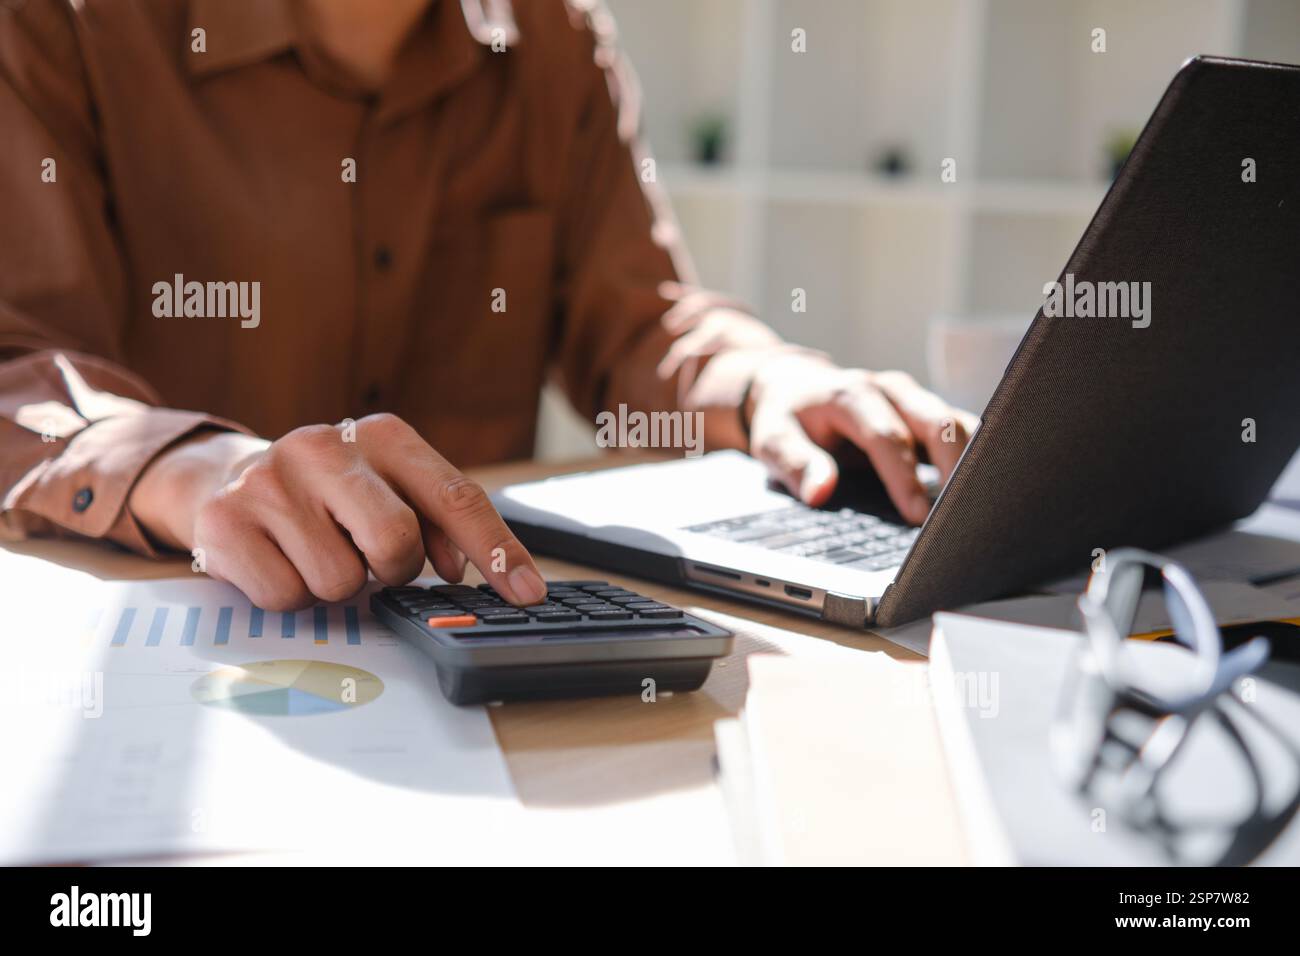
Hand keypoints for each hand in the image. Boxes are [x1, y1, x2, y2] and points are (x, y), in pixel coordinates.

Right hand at [128, 414, 547, 610]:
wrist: (222, 481)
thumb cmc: (327, 495)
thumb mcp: (386, 489)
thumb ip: (435, 521)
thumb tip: (459, 568)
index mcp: (382, 436)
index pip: (456, 497)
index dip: (498, 551)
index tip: (528, 593)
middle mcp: (325, 447)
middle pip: (396, 543)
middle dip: (394, 570)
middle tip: (373, 561)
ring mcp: (270, 482)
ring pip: (340, 581)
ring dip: (338, 586)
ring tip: (316, 552)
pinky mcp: (226, 522)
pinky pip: (288, 597)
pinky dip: (292, 596)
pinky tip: (280, 561)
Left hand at [744, 354, 978, 523]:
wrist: (793, 387)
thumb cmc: (786, 416)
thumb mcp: (774, 440)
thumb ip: (797, 465)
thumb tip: (819, 493)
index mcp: (853, 394)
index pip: (887, 437)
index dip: (904, 478)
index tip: (916, 515)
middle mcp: (890, 390)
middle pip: (937, 423)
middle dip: (954, 467)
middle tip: (959, 514)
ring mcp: (913, 399)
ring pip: (957, 423)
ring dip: (971, 462)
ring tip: (975, 506)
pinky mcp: (926, 412)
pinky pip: (959, 430)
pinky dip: (973, 457)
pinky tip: (977, 491)